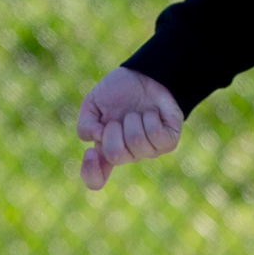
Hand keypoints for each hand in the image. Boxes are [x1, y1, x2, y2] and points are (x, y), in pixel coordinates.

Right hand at [76, 67, 183, 189]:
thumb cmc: (117, 93)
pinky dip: (151, 118)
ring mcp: (149, 150)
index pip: (96, 180)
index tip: (90, 153)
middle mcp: (128, 155)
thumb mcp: (92, 104)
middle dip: (113, 129)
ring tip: (136, 112)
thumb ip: (85, 124)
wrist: (144, 74)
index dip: (91, 173)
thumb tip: (96, 137)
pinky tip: (152, 113)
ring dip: (133, 119)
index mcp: (107, 150)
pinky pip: (156, 136)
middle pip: (115, 155)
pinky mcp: (168, 142)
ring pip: (136, 142)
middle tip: (118, 118)